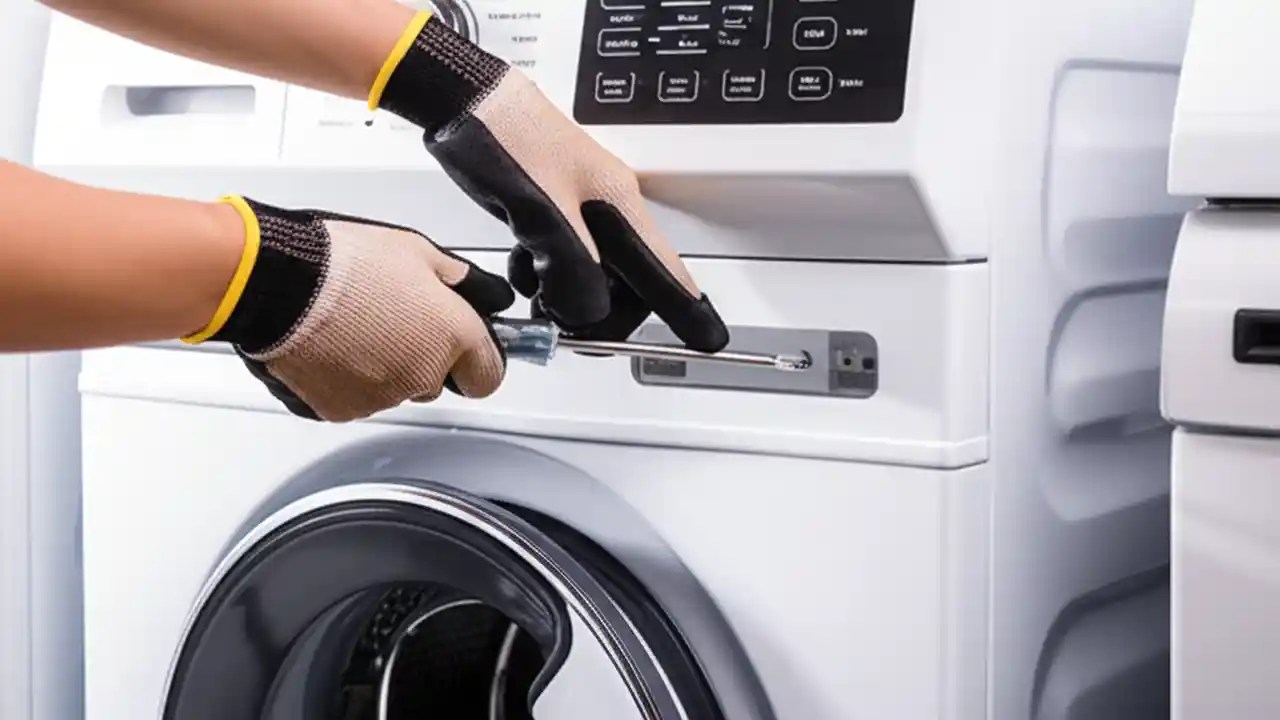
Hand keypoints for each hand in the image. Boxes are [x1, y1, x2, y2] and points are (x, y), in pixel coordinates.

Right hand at [191, 196, 513, 421]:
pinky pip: (354, 399)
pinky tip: (330, 344)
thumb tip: (488, 295)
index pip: (488, 376)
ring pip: (394, 390)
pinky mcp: (338, 409)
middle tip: (391, 317)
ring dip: (382, 366)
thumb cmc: (342, 261)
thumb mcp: (417, 251)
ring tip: (352, 325)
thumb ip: (461, 280)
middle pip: (436, 381)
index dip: (477, 361)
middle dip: (422, 356)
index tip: (465, 348)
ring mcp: (379, 397)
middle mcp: (422, 375)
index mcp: (452, 336)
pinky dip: (346, 378)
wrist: (275, 281)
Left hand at [370, 12, 729, 352]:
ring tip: (534, 294)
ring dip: (564, 296)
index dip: (688, 309)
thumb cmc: (500, 137)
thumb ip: (571, 267)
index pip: (663, 270)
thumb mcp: (539, 211)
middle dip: (598, 312)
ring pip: (592, 277)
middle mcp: (607, 209)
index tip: (710, 338)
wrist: (463, 99)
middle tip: (564, 327)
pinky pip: (564, 262)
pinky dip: (544, 278)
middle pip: (627, 285)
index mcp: (617, 205)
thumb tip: (588, 311)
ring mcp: (580, 211)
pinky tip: (522, 268)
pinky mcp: (552, 212)